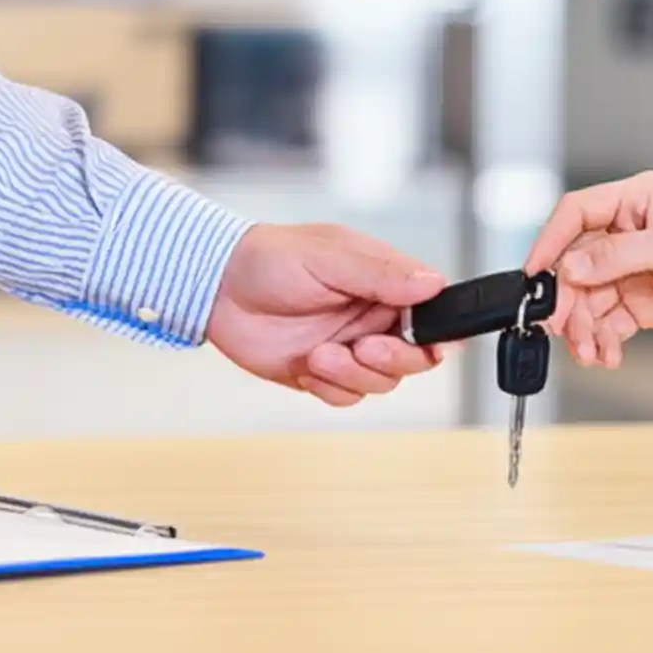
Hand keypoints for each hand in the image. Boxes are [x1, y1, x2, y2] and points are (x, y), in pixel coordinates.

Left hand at [207, 223, 448, 405]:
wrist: (215, 288)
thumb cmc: (268, 258)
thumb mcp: (328, 256)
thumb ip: (381, 273)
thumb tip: (431, 282)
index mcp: (383, 282)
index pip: (431, 311)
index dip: (436, 331)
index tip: (423, 339)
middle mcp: (372, 317)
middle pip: (416, 356)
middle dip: (394, 359)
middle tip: (363, 348)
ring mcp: (349, 347)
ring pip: (382, 381)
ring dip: (354, 375)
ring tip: (319, 354)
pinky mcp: (322, 373)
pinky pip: (347, 396)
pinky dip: (330, 387)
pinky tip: (307, 366)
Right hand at [524, 171, 652, 367]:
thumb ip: (616, 256)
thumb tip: (571, 266)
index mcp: (637, 201)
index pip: (576, 213)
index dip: (550, 241)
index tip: (536, 273)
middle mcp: (629, 233)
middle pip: (575, 264)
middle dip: (567, 299)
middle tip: (564, 326)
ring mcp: (634, 269)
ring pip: (587, 298)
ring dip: (583, 328)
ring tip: (592, 350)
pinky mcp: (642, 302)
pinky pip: (607, 321)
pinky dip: (602, 340)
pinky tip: (608, 353)